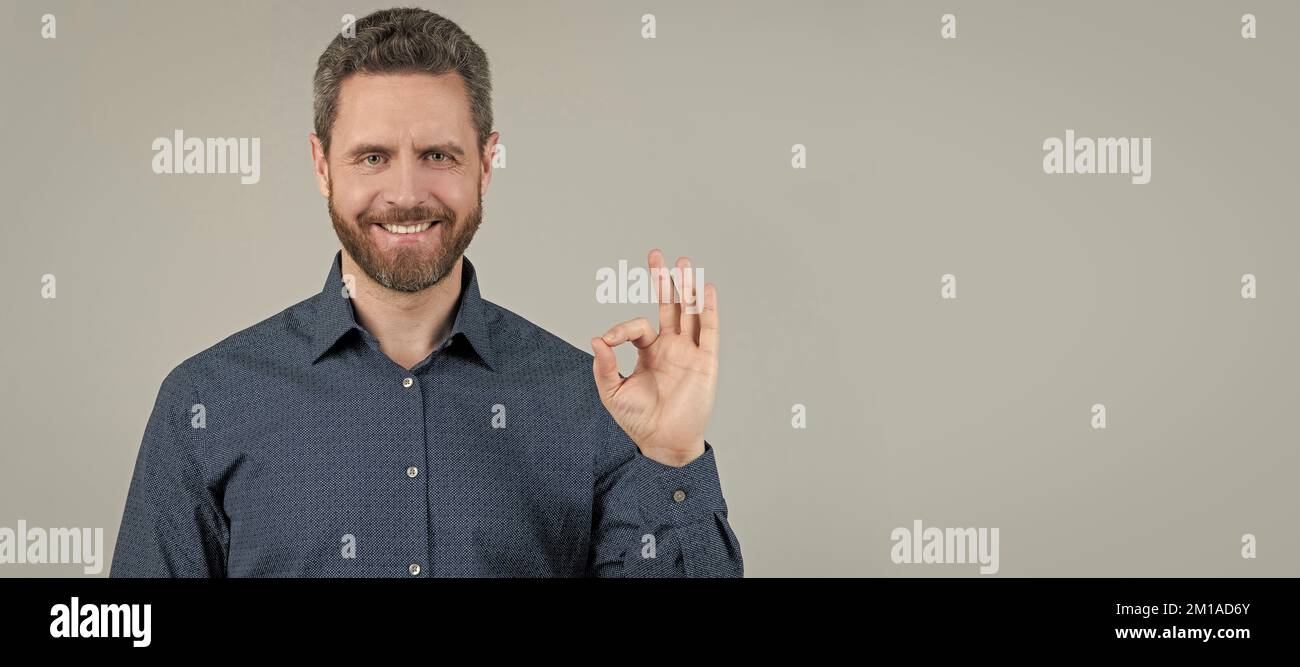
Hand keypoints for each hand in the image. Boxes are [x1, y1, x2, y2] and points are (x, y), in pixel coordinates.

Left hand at [591, 249, 717, 467]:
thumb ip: (605, 366)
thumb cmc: (639, 420)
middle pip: (669, 306)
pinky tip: (705, 288)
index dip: (621, 329)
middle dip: (663, 280)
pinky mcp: (705, 362)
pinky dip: (708, 309)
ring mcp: (690, 352)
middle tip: (656, 254)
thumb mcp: (613, 392)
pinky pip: (709, 330)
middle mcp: (671, 347)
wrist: (663, 442)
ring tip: (683, 263)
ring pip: (689, 312)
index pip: (638, 326)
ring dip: (686, 287)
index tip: (609, 341)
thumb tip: (596, 340)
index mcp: (649, 352)